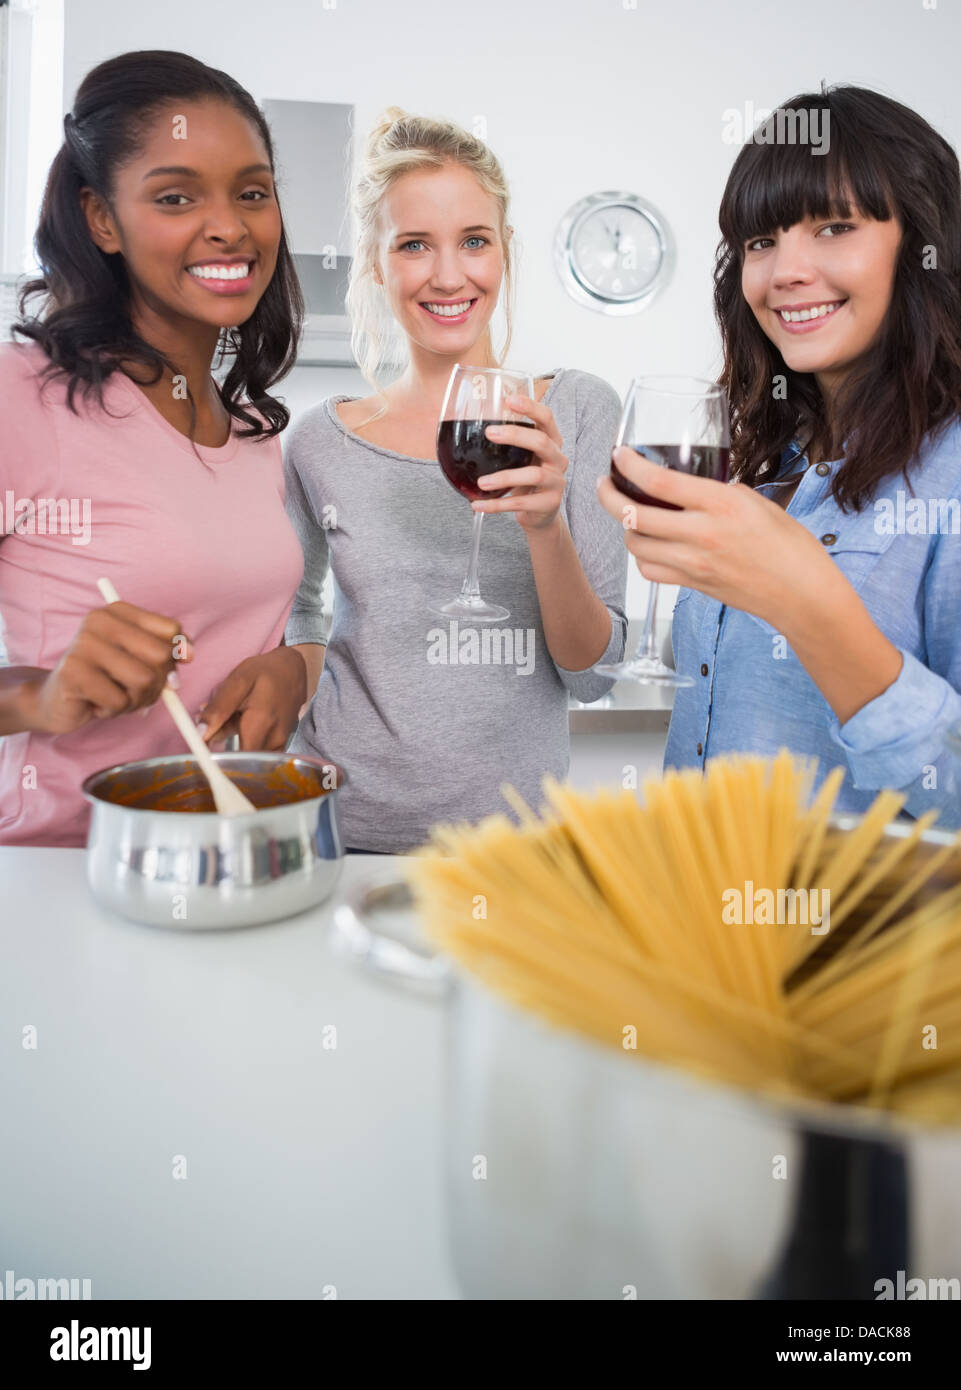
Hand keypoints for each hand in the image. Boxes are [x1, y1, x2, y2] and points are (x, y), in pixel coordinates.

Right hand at [20, 601, 189, 735]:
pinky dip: (114, 711)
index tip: (167, 669)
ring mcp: (83, 644)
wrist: (56, 700)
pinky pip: (119, 702)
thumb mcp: (140, 661)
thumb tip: (189, 655)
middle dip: (156, 684)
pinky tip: (96, 704)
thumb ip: (167, 654)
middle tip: (134, 689)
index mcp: (118, 611)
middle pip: (161, 656)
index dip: (177, 655)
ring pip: (143, 681)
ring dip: (135, 700)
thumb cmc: (106, 679)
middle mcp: (99, 620)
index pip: (171, 630)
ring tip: (114, 697)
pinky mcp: (73, 672)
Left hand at [197, 647, 307, 751]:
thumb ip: (219, 709)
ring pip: (247, 755)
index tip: (203, 749)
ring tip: (228, 716)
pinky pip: (256, 752)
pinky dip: (243, 742)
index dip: (216, 760)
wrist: (294, 671)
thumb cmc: (265, 672)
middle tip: (212, 723)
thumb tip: (200, 734)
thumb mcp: (239, 681)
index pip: (236, 760)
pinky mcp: (278, 745)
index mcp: (261, 723)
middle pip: (239, 759)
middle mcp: (273, 740)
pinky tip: (239, 722)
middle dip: (220, 746)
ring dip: (230, 742)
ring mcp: (278, 745)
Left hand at [471, 392, 567, 532]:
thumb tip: (466, 425)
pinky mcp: (549, 503)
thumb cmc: (526, 479)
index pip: (547, 418)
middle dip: (516, 435)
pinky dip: (497, 505)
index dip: (530, 407)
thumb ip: (507, 443)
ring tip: (481, 482)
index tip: (509, 400)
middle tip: (489, 432)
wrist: (540, 514)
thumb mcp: (522, 458)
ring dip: (504, 477)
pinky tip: (478, 505)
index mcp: (552, 441)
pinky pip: (521, 503)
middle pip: (541, 441)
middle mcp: (558, 459)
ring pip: (534, 475)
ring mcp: (556, 482)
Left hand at [596, 446, 843, 628]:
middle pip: (633, 514)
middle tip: (604, 484)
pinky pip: (650, 570)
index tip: (618, 456)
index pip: (659, 481)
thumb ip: (721, 492)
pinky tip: (649, 544)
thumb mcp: (757, 503)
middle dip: (608, 496)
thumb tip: (696, 488)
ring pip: (635, 544)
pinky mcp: (691, 584)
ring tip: (628, 514)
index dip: (629, 466)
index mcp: (720, 504)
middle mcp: (701, 534)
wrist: (801, 594)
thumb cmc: (790, 547)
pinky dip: (641, 556)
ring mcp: (693, 563)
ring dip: (625, 527)